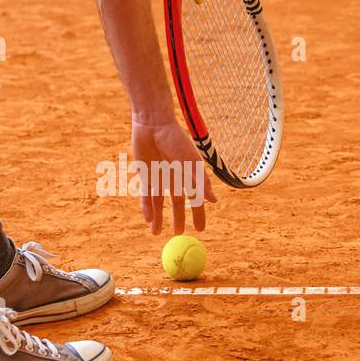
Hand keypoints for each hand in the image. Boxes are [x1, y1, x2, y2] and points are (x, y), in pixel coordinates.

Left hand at [131, 119, 217, 234]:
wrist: (153, 125)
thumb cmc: (175, 141)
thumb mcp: (190, 163)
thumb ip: (200, 182)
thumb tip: (213, 201)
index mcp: (189, 175)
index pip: (196, 199)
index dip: (199, 214)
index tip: (201, 229)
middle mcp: (175, 178)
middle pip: (177, 203)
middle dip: (178, 219)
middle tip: (179, 235)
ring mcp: (159, 176)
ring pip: (159, 202)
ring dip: (159, 217)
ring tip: (156, 233)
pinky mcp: (146, 174)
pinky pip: (146, 195)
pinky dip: (147, 207)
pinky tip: (148, 220)